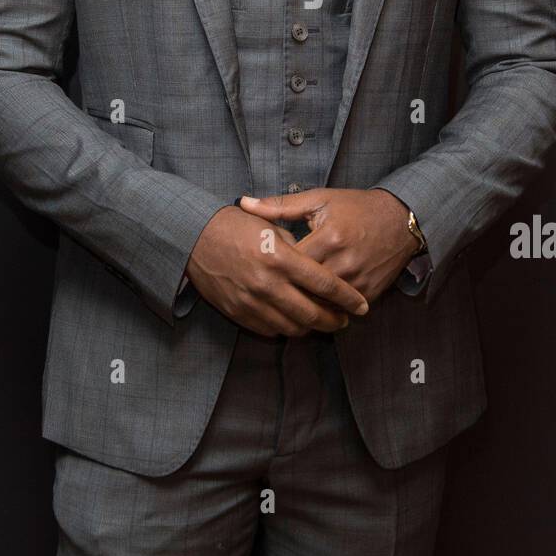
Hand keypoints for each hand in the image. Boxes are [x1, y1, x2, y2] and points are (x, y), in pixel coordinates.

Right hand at [186, 204, 369, 338]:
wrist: (193, 238)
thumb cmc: (234, 225)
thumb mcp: (270, 226)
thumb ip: (297, 245)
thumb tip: (320, 264)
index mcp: (280, 257)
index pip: (325, 285)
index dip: (348, 298)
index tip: (362, 306)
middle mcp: (268, 283)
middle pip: (313, 314)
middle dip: (335, 320)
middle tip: (345, 319)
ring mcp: (252, 302)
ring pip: (294, 327)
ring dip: (312, 327)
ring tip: (321, 321)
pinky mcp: (239, 313)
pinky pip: (271, 329)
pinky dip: (287, 327)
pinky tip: (294, 319)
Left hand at [238, 188, 419, 305]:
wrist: (400, 219)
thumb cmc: (356, 207)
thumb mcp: (319, 200)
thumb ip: (280, 205)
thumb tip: (244, 203)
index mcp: (328, 237)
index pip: (292, 264)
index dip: (273, 269)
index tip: (257, 270)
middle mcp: (344, 261)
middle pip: (305, 289)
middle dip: (285, 293)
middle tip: (263, 295)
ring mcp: (358, 280)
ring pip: (322, 304)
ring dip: (304, 306)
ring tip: (282, 306)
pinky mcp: (369, 292)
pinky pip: (342, 310)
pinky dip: (326, 311)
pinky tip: (310, 310)